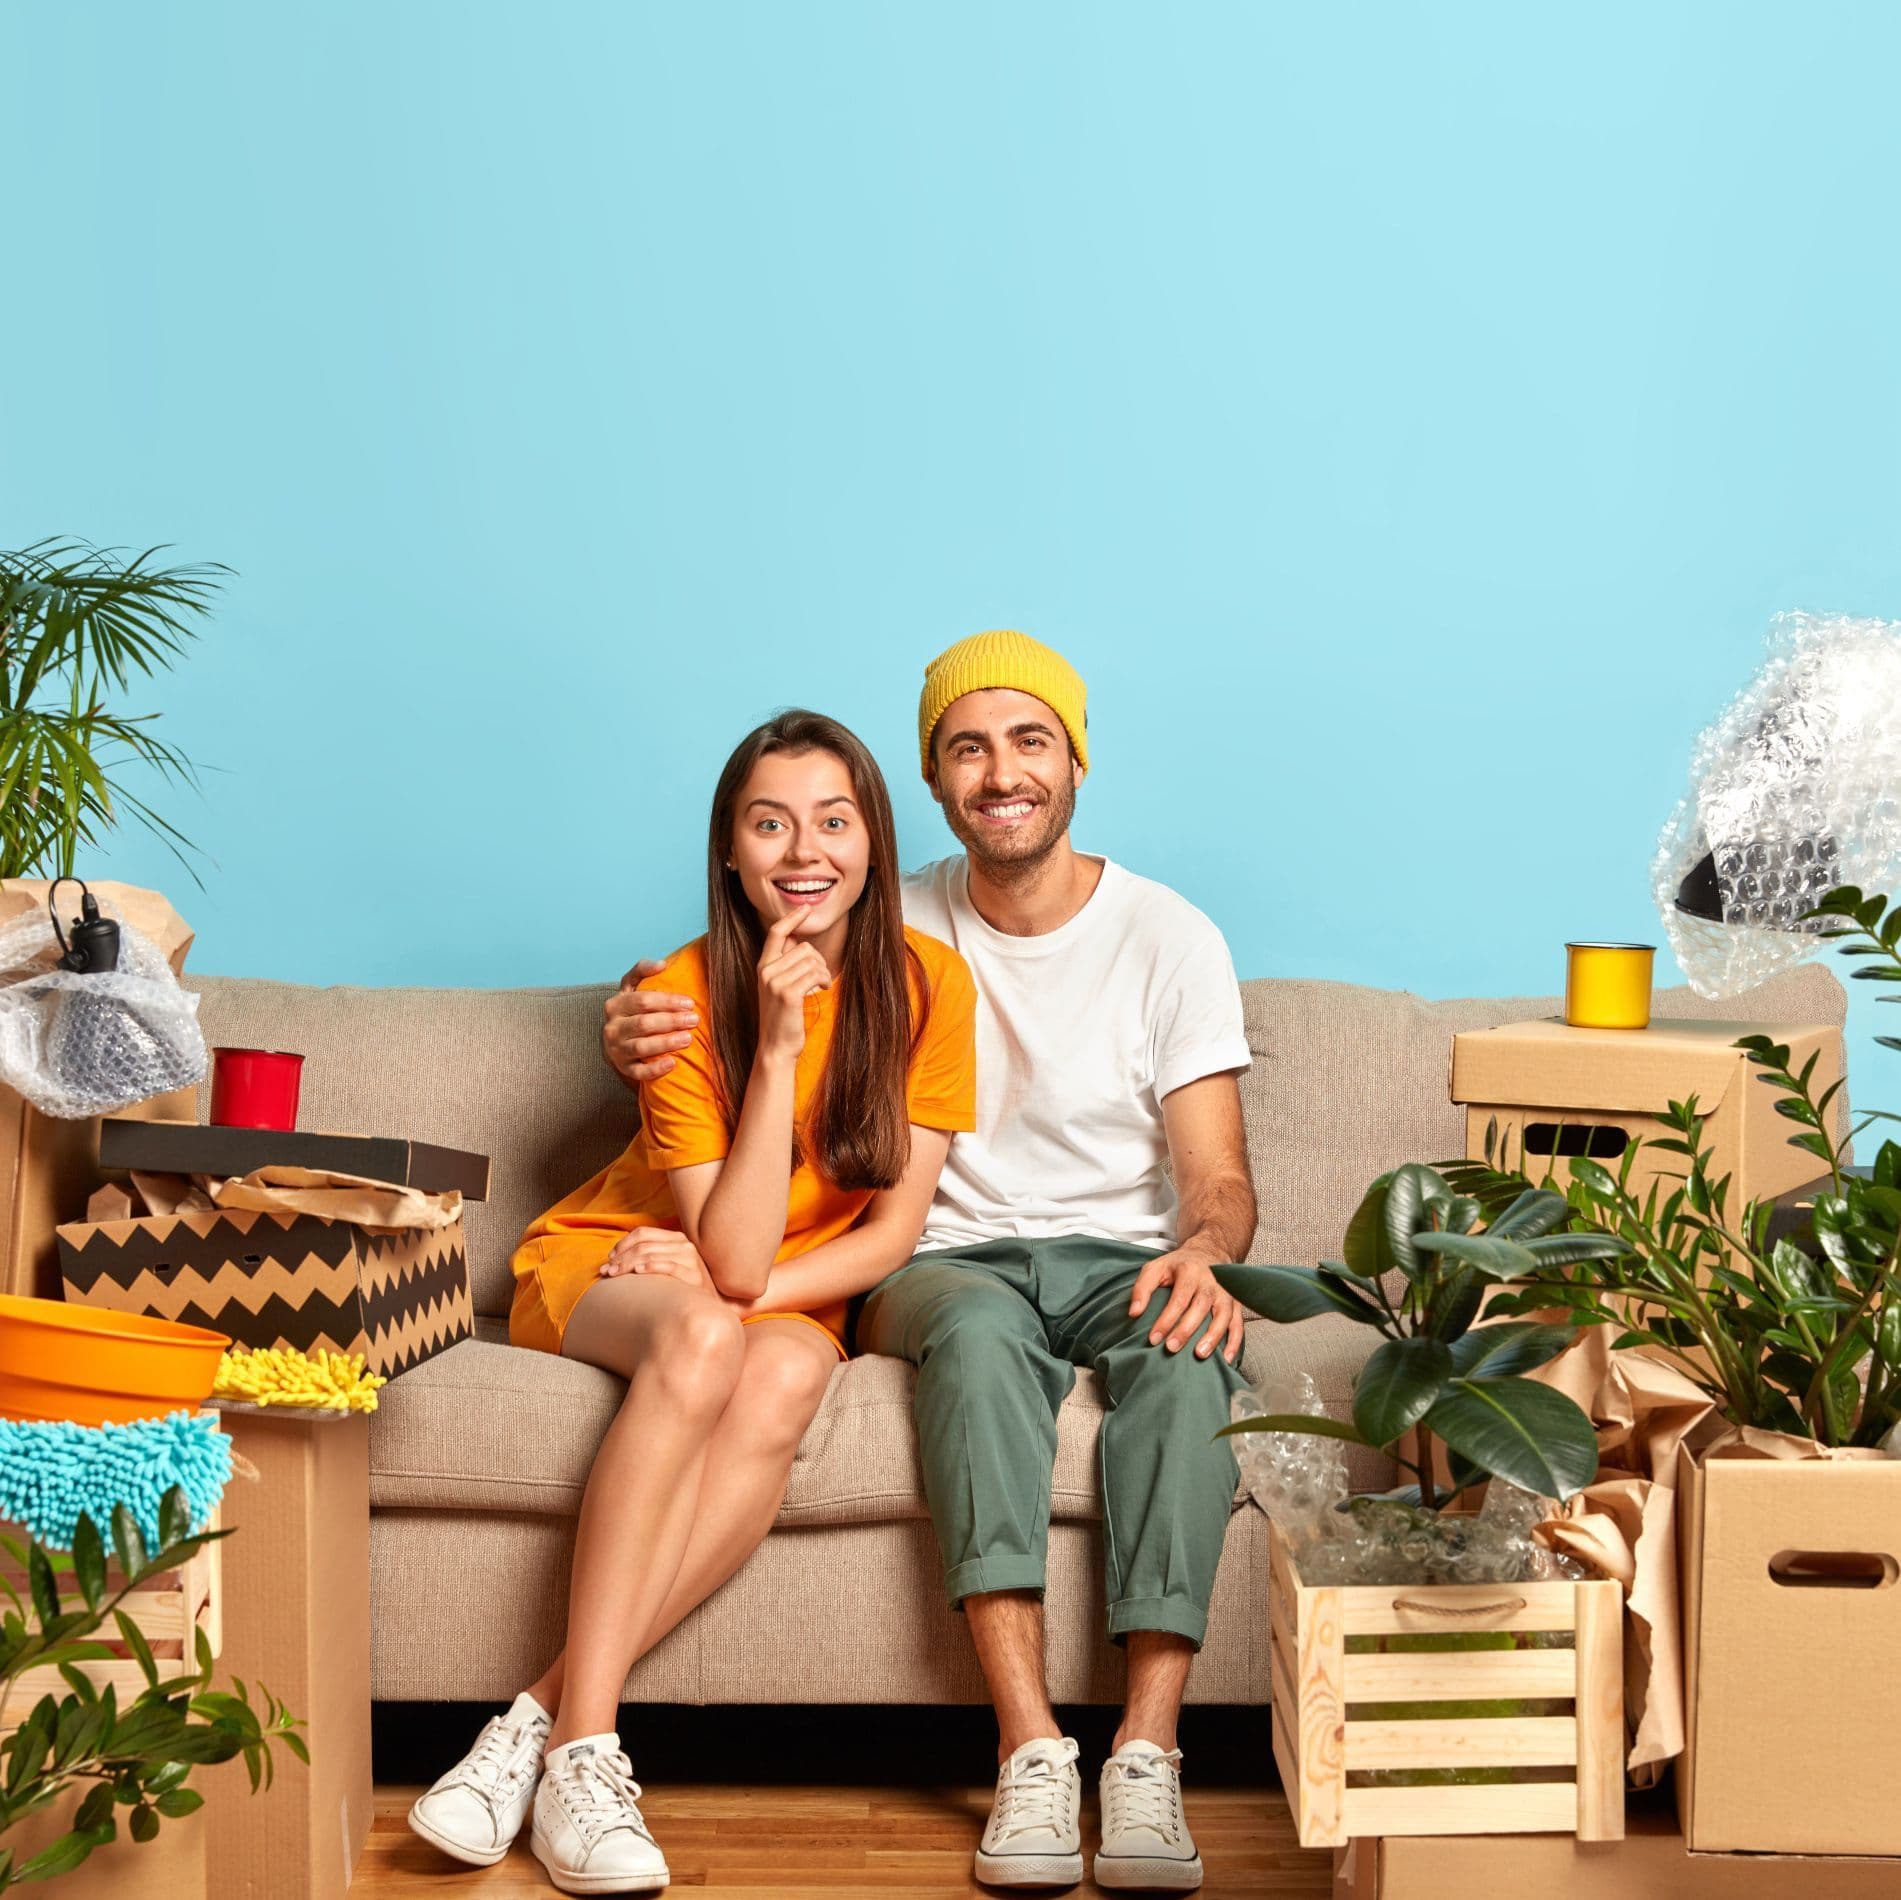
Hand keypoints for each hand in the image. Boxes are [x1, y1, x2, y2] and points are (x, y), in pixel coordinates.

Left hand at [601, 1226, 710, 1289]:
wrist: (711, 1305)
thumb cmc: (682, 1286)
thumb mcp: (668, 1265)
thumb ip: (649, 1256)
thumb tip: (615, 1259)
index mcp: (676, 1238)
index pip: (643, 1233)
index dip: (622, 1244)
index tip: (609, 1259)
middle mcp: (684, 1245)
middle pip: (643, 1245)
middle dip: (620, 1258)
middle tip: (606, 1271)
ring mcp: (690, 1259)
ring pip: (651, 1254)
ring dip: (628, 1264)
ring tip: (614, 1275)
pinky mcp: (694, 1275)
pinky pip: (668, 1266)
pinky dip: (651, 1266)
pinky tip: (638, 1271)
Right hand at [604, 960, 698, 1084]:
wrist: (616, 1040)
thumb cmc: (630, 1010)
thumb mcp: (630, 988)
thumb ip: (642, 970)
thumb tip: (662, 964)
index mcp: (615, 1005)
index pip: (643, 1001)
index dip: (668, 1001)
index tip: (689, 1003)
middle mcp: (612, 1028)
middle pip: (644, 1023)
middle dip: (672, 1021)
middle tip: (694, 1020)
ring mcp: (616, 1050)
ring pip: (641, 1047)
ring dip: (666, 1043)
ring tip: (688, 1039)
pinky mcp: (623, 1068)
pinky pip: (639, 1072)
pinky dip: (655, 1069)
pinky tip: (673, 1063)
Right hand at [756, 913, 831, 1060]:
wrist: (776, 1048)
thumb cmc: (782, 1019)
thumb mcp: (779, 988)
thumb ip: (786, 965)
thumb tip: (800, 942)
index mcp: (763, 967)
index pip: (776, 933)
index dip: (792, 918)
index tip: (806, 908)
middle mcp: (766, 971)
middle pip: (803, 946)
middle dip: (818, 959)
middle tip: (820, 977)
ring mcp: (775, 982)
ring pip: (812, 959)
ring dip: (823, 971)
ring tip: (821, 985)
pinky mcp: (788, 994)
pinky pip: (815, 973)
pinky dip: (824, 979)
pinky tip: (822, 989)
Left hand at [1128, 1246, 1244, 1362]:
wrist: (1209, 1252)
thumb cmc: (1178, 1265)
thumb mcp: (1156, 1268)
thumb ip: (1142, 1288)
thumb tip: (1134, 1313)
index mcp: (1189, 1271)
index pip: (1178, 1298)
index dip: (1166, 1319)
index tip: (1154, 1338)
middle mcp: (1211, 1281)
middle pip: (1200, 1307)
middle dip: (1186, 1329)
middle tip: (1171, 1348)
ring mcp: (1226, 1292)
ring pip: (1223, 1315)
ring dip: (1213, 1336)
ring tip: (1199, 1354)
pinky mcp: (1235, 1303)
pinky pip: (1238, 1323)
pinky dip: (1235, 1342)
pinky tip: (1227, 1358)